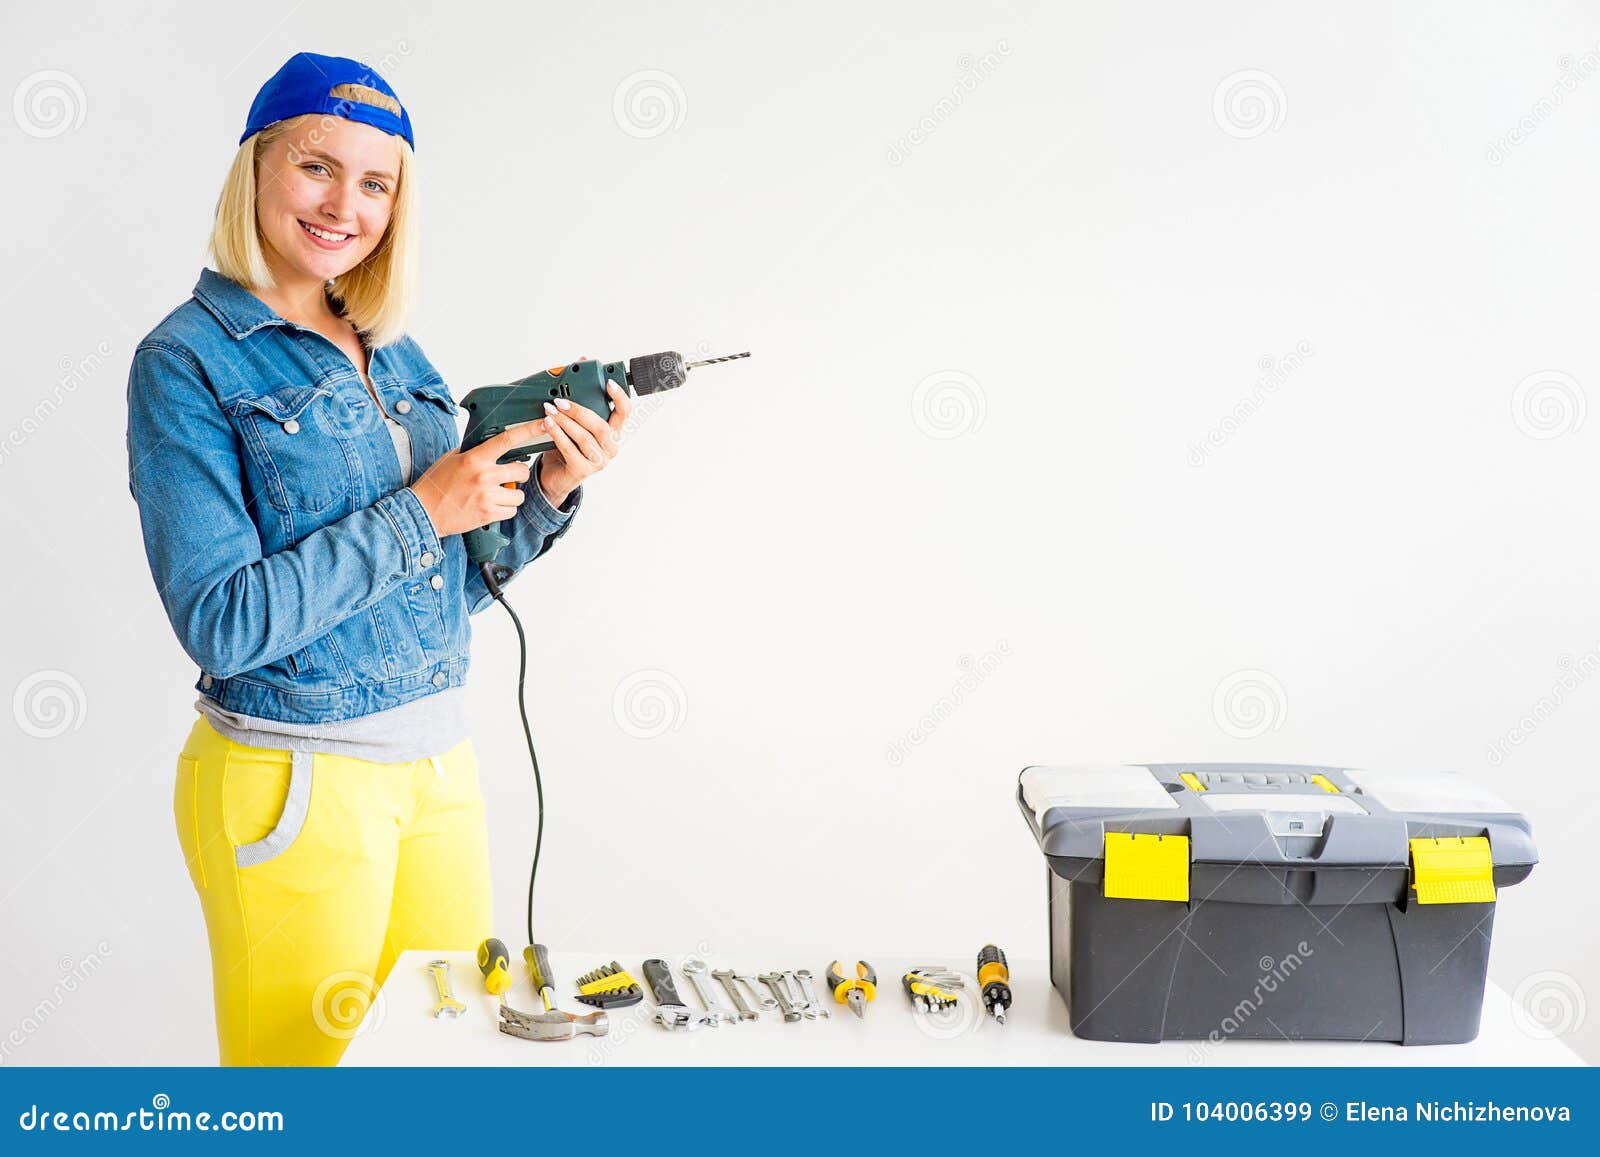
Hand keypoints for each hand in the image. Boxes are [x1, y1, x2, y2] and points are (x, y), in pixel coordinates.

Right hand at [406, 418, 549, 537]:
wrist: (423, 512)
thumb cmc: (436, 484)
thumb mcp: (452, 459)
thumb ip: (474, 451)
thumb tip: (492, 443)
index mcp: (474, 458)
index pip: (507, 440)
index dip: (529, 430)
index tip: (543, 423)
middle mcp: (483, 476)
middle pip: (521, 470)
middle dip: (518, 474)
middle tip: (507, 476)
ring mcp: (487, 496)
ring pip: (519, 494)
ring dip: (512, 494)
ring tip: (496, 494)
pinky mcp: (488, 514)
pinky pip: (512, 510)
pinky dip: (506, 509)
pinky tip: (492, 506)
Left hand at [534, 355, 632, 506]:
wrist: (556, 476)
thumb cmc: (568, 447)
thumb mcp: (576, 422)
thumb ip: (580, 397)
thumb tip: (579, 363)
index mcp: (614, 432)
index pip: (625, 413)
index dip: (620, 397)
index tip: (608, 382)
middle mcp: (610, 447)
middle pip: (601, 426)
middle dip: (579, 411)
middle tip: (560, 401)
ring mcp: (598, 461)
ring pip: (583, 437)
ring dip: (564, 421)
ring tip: (550, 410)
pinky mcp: (583, 470)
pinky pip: (570, 449)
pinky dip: (557, 434)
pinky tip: (548, 424)